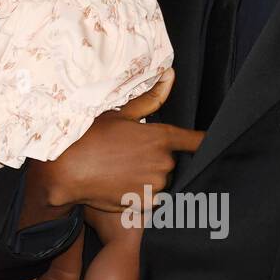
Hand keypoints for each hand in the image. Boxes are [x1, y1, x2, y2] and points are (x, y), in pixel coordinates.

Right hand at [37, 68, 204, 211]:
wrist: (69, 171)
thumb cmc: (92, 138)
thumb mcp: (121, 114)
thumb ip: (151, 98)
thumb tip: (171, 76)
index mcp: (161, 138)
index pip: (195, 141)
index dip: (203, 142)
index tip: (209, 142)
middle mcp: (163, 162)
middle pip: (171, 161)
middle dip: (157, 158)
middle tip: (130, 155)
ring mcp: (156, 185)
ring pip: (161, 180)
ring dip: (149, 177)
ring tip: (122, 171)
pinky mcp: (146, 203)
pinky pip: (153, 199)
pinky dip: (142, 193)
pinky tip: (122, 185)